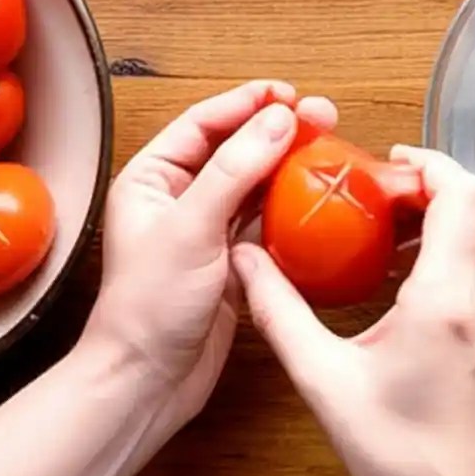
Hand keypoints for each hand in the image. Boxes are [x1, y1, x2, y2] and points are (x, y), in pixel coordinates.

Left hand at [83, 80, 336, 428]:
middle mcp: (177, 201)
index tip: (288, 93)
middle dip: (278, 130)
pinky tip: (316, 201)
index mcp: (151, 180)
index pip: (203, 123)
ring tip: (328, 149)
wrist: (147, 381)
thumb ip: (235, 170)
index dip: (247, 102)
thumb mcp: (190, 228)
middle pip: (234, 149)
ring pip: (255, 186)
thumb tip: (276, 119)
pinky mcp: (230, 264)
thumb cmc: (146, 309)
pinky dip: (291, 211)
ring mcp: (206, 233)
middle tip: (322, 116)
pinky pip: (266, 224)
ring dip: (289, 167)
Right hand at [233, 146, 474, 475]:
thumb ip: (280, 314)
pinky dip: (452, 248)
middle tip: (380, 189)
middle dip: (432, 181)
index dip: (426, 164)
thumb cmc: (400, 459)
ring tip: (386, 227)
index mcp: (446, 304)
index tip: (384, 165)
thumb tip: (246, 263)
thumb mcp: (323, 381)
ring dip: (444, 214)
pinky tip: (403, 274)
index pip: (460, 196)